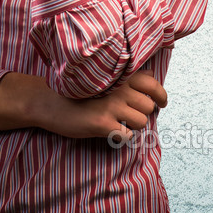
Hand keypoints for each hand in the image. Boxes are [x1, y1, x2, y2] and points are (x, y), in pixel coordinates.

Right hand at [46, 69, 167, 141]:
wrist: (51, 101)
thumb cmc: (80, 90)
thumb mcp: (104, 77)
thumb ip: (127, 76)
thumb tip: (152, 76)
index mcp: (121, 75)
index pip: (153, 84)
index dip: (161, 95)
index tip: (161, 103)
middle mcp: (120, 88)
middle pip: (149, 106)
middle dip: (143, 113)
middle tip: (131, 116)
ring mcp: (112, 106)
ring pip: (142, 122)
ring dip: (133, 126)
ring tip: (119, 123)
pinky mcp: (102, 123)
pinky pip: (126, 136)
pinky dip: (122, 137)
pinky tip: (111, 132)